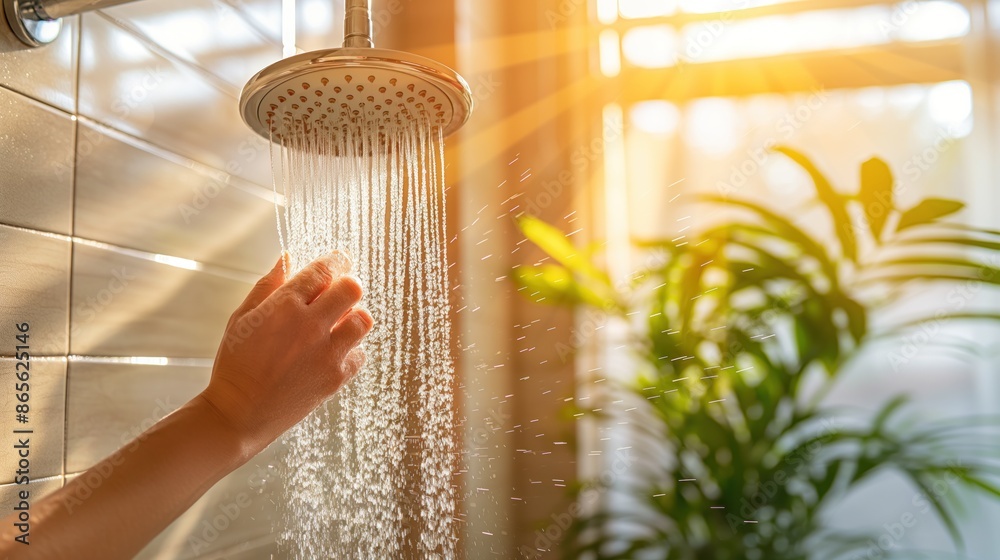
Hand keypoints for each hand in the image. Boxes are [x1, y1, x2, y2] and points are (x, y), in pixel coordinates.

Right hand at [198, 251, 372, 453]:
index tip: (340, 260)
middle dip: (349, 285)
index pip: (323, 270)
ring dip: (354, 317)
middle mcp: (310, 325)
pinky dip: (352, 351)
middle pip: (352, 289)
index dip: (336, 261)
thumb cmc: (235, 364)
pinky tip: (334, 353)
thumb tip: (287, 257)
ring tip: (340, 323)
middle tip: (343, 291)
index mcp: (284, 306)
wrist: (239, 415)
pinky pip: (360, 355)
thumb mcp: (242, 318)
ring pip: (363, 320)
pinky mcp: (336, 377)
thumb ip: (267, 285)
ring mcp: (326, 352)